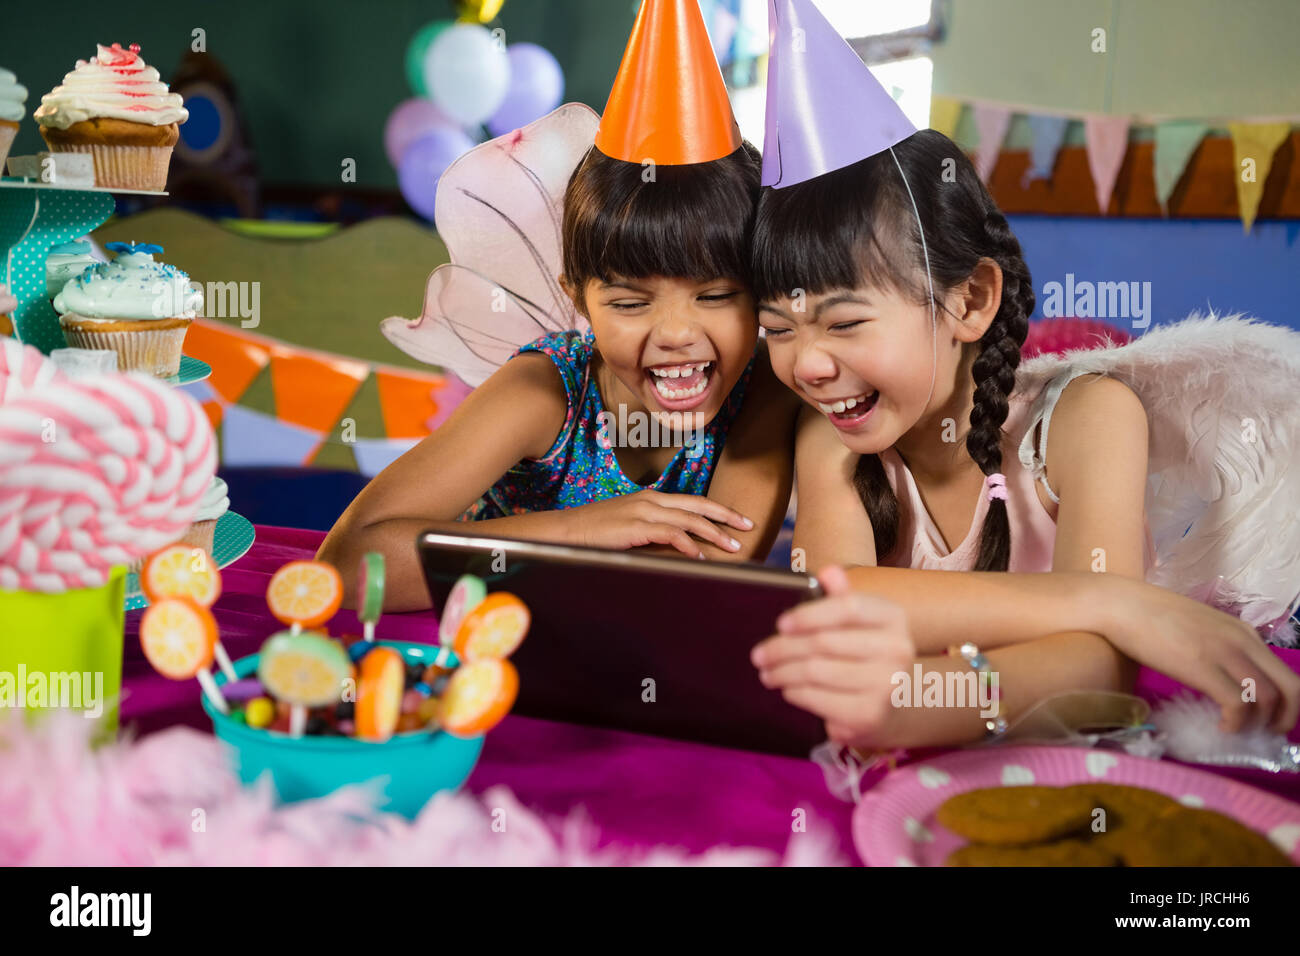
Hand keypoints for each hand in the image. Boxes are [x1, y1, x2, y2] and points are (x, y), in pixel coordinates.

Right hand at [566, 489, 752, 557]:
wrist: (567, 530)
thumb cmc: (597, 532)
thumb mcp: (630, 527)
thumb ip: (654, 532)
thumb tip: (679, 546)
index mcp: (652, 499)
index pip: (694, 501)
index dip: (719, 510)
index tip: (739, 520)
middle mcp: (652, 500)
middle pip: (698, 506)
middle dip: (726, 517)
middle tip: (748, 527)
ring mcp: (644, 511)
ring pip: (689, 520)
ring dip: (713, 534)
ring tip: (732, 547)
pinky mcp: (635, 526)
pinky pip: (669, 534)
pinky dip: (687, 544)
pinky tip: (699, 555)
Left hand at [752, 565, 914, 747]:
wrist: (890, 700)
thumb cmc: (864, 652)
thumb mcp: (857, 620)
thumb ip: (841, 595)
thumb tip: (828, 572)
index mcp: (893, 617)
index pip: (848, 607)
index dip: (809, 614)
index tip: (781, 624)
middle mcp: (897, 649)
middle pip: (824, 642)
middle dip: (783, 649)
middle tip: (759, 655)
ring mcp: (887, 684)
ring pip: (816, 672)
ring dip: (783, 672)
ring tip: (768, 672)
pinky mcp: (870, 714)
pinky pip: (819, 699)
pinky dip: (796, 693)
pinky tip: (788, 689)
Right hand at [1100, 576, 1299, 733]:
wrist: (1119, 604)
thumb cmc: (1147, 615)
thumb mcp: (1197, 628)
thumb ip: (1215, 647)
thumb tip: (1219, 677)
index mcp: (1243, 632)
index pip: (1283, 673)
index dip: (1284, 703)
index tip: (1266, 719)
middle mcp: (1243, 640)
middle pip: (1290, 688)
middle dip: (1285, 719)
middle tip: (1266, 734)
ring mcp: (1224, 653)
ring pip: (1269, 699)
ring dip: (1259, 725)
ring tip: (1238, 732)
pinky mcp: (1202, 667)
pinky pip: (1238, 704)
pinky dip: (1236, 724)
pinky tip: (1221, 727)